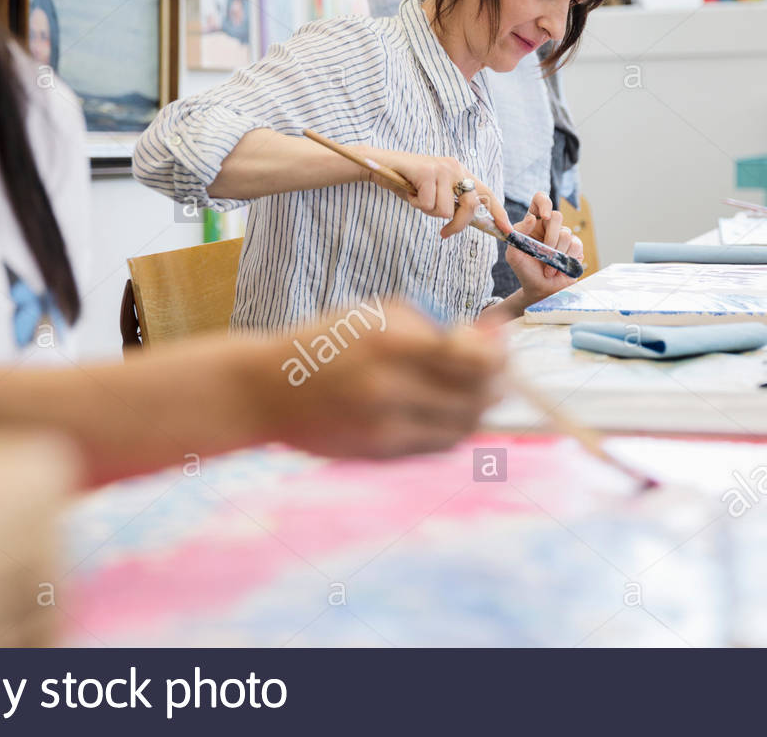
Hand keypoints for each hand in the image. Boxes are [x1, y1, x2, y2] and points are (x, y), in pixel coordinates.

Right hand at [257, 299, 506, 457]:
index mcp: (387, 341)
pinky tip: (445, 413)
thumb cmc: (327, 344)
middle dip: (496, 384)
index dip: (499, 356)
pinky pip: (437, 445)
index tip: (502, 348)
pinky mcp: (378, 450)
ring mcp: (382, 422)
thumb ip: (433, 325)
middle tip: (499, 374)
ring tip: (472, 393)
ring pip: (461, 424)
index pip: (471, 358)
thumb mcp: (375, 316)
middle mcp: (386, 385)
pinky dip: (452, 428)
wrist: (264, 389)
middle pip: (474, 395)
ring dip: (477, 409)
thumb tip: (493, 338)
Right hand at [353, 146, 510, 238]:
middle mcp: (455, 168)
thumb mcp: (434, 194)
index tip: (507, 230)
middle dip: (457, 225)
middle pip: (471, 206)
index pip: (487, 194)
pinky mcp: (428, 172)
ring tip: (417, 197)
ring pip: (445, 210)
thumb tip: (464, 222)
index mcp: (460, 172)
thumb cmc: (408, 183)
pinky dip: (416, 204)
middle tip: (443, 233)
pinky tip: (410, 192)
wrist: (381, 165)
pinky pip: (429, 204)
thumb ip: (451, 204)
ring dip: (427, 211)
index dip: (498, 213)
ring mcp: (442, 168)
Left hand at [505, 192, 582, 303]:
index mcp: (534, 222)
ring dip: (555, 254)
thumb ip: (517, 234)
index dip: (543, 202)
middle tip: (543, 254)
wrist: (540, 289)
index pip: (540, 200)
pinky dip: (565, 260)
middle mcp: (550, 226)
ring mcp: (564, 236)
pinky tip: (558, 268)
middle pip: (557, 216)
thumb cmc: (525, 270)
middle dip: (550, 238)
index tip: (543, 216)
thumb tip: (532, 218)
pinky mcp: (576, 247)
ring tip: (548, 267)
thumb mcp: (513, 254)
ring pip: (566, 234)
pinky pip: (576, 245)